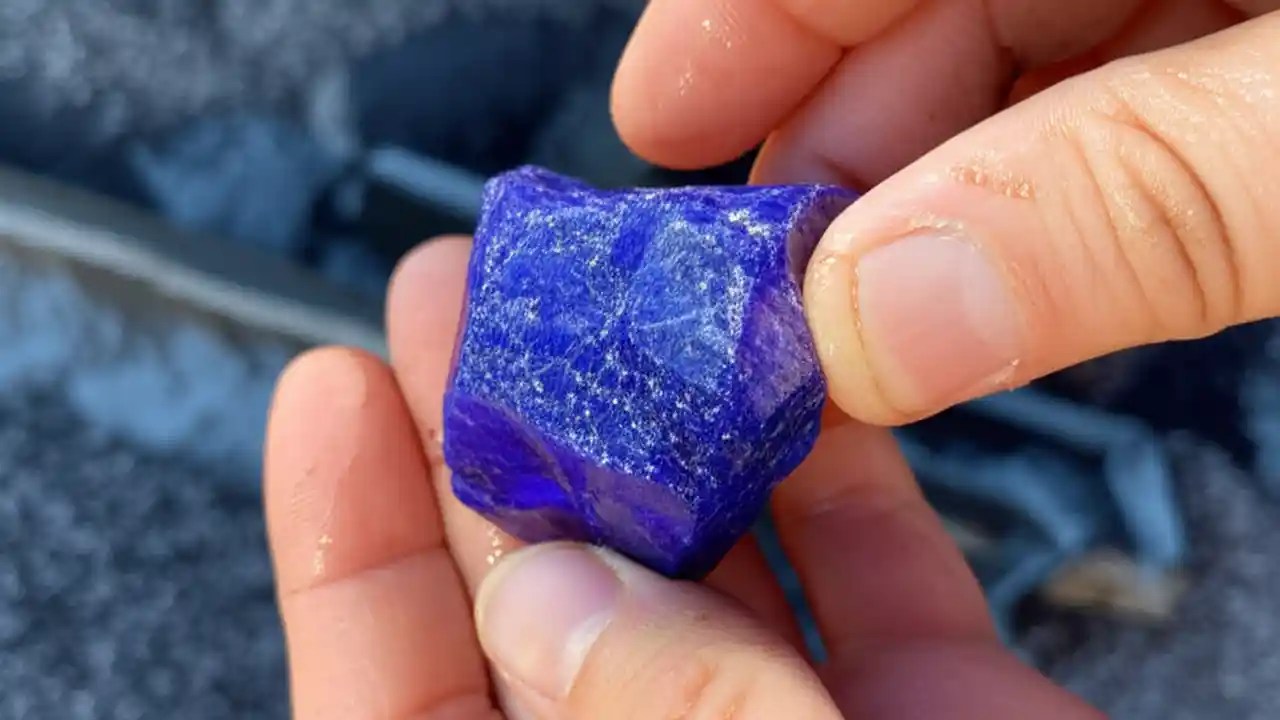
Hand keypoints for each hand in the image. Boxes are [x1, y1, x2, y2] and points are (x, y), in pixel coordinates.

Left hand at [264, 239, 1099, 717]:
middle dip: (503, 439)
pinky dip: (836, 480)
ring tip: (621, 302)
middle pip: (547, 617)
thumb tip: (553, 602)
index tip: (339, 394)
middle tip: (469, 296)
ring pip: (709, 582)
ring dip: (666, 436)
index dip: (359, 558)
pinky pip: (873, 587)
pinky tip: (795, 381)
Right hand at [613, 0, 1279, 424]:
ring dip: (948, 205)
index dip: (737, 21)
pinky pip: (1127, 108)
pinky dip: (1062, 203)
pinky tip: (1033, 279)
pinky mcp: (1258, 54)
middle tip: (792, 306)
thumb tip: (875, 326)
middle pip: (935, 10)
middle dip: (850, 156)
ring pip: (1027, 72)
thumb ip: (1129, 208)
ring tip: (896, 325)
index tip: (658, 134)